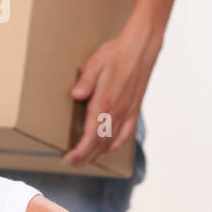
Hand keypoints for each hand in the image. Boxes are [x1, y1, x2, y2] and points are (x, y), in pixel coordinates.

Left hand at [63, 25, 158, 165]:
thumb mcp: (96, 63)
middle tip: (71, 163)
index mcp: (106, 102)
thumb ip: (86, 81)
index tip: (69, 158)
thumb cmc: (118, 53)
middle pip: (100, 144)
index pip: (91, 136)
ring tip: (85, 159)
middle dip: (85, 157)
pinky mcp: (134, 110)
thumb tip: (75, 94)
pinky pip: (126, 134)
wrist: (142, 48)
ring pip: (112, 142)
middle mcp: (118, 112)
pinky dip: (115, 145)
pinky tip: (109, 148)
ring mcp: (128, 112)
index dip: (80, 151)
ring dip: (98, 153)